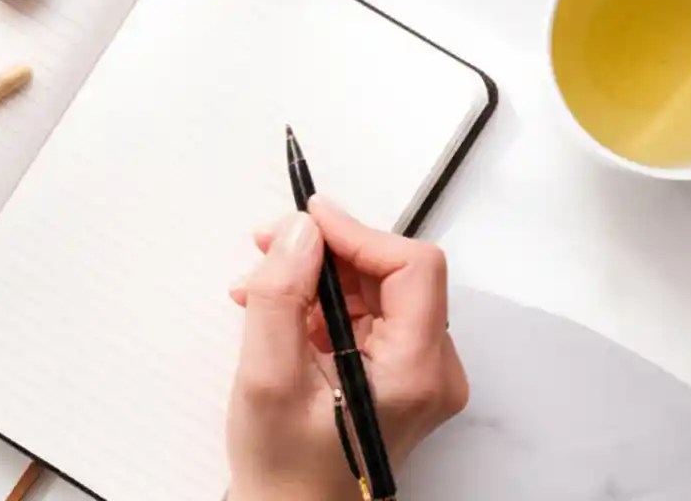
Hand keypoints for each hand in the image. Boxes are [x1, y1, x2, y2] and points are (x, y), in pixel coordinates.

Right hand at [225, 196, 468, 500]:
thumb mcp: (267, 376)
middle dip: (326, 254)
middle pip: (392, 274)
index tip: (307, 221)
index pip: (412, 268)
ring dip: (316, 278)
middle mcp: (431, 370)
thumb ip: (281, 296)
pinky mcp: (397, 373)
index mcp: (415, 372)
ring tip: (260, 290)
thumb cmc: (285, 470)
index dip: (358, 233)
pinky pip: (366, 315)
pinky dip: (321, 304)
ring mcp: (416, 372)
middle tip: (268, 245)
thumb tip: (299, 231)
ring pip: (375, 290)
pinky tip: (279, 313)